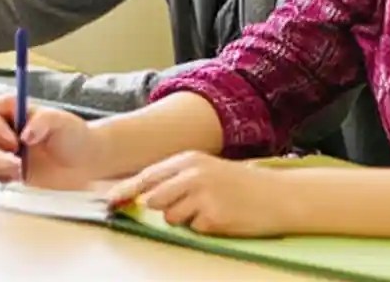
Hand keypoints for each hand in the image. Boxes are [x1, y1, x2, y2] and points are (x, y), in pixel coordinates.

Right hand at [0, 94, 104, 188]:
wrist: (83, 162)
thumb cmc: (73, 135)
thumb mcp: (62, 122)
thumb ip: (44, 121)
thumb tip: (25, 133)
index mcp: (9, 108)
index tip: (14, 142)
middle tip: (13, 164)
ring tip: (20, 170)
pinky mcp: (1, 167)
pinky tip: (20, 175)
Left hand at [106, 151, 299, 237]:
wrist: (279, 196)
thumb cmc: (239, 185)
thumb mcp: (205, 170)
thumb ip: (175, 179)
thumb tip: (143, 197)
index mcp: (188, 159)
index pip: (147, 176)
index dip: (126, 191)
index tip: (110, 202)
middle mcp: (192, 174)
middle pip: (154, 199)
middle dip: (163, 208)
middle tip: (190, 206)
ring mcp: (203, 195)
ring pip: (171, 217)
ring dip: (185, 220)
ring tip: (210, 210)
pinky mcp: (214, 216)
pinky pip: (194, 229)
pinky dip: (204, 228)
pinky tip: (223, 218)